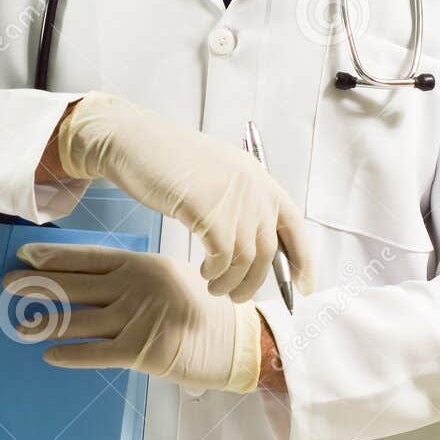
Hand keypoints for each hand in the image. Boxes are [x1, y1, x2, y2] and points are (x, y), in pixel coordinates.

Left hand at [1, 243, 263, 394]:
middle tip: (7, 284)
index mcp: (141, 265)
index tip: (25, 255)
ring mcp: (136, 317)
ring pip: (78, 319)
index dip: (53, 257)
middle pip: (75, 285)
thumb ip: (136, 279)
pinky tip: (50, 355)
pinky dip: (70, 354)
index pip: (88, 258)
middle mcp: (135, 287)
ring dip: (44, 323)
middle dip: (37, 285)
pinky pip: (95, 352)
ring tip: (19, 326)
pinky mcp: (140, 350)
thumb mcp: (171, 279)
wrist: (239, 342)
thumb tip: (100, 282)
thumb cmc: (205, 312)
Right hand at [54, 92, 313, 303]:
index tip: (304, 287)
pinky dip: (215, 272)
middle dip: (256, 282)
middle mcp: (254, 187)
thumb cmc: (169, 162)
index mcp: (259, 177)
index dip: (304, 260)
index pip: (294, 225)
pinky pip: (224, 258)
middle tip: (237, 296)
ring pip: (247, 259)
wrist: (135, 142)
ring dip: (231, 282)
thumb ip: (240, 203)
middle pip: (270, 251)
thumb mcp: (217, 176)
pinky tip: (204, 271)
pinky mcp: (209, 210)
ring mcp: (234, 199)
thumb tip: (255, 249)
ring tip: (214, 287)